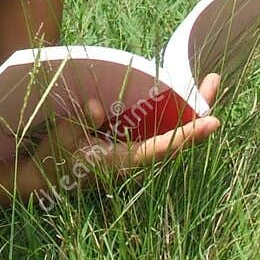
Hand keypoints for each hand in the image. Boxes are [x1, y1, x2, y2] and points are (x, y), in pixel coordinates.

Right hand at [29, 72, 224, 191]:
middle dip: (198, 111)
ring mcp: (134, 156)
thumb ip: (78, 123)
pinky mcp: (130, 149)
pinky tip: (183, 96)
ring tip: (208, 83)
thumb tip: (97, 106)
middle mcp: (135, 161)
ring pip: (172, 135)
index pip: (161, 148)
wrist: (44, 179)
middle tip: (215, 80)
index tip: (212, 122)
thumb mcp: (60, 138)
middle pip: (177, 139)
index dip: (188, 135)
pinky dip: (175, 114)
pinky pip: (161, 132)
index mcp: (120, 162)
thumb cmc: (52, 159)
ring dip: (190, 111)